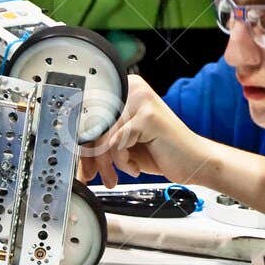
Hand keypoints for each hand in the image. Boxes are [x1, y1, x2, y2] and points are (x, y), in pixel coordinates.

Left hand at [79, 76, 209, 188]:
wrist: (194, 161)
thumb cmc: (160, 151)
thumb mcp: (124, 142)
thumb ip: (101, 137)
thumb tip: (70, 143)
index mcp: (125, 88)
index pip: (89, 112)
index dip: (79, 139)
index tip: (77, 161)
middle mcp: (132, 88)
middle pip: (93, 122)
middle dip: (89, 155)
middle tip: (90, 175)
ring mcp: (141, 100)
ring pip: (103, 135)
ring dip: (106, 163)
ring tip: (115, 176)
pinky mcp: (148, 116)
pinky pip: (117, 144)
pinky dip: (123, 162)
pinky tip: (135, 168)